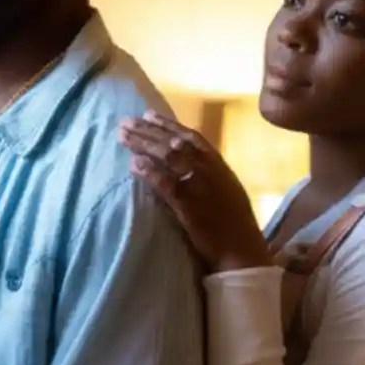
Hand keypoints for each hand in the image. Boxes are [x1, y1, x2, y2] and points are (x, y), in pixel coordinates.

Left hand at [118, 111, 270, 272]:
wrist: (242, 250)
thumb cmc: (234, 222)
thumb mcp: (226, 188)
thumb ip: (208, 172)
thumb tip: (186, 159)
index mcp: (219, 164)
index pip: (191, 137)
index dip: (168, 124)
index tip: (148, 114)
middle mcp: (209, 170)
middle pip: (175, 142)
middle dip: (148, 130)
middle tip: (125, 122)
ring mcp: (199, 186)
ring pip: (168, 157)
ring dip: (144, 144)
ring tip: (123, 137)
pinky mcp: (189, 206)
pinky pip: (165, 184)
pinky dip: (149, 172)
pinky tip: (134, 164)